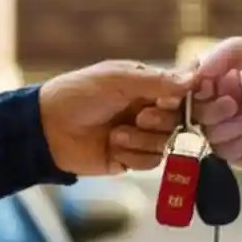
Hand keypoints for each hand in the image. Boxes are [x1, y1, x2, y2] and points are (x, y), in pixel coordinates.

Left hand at [39, 60, 194, 175]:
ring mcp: (140, 136)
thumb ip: (156, 80)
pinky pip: (150, 163)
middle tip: (141, 116)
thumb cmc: (79, 94)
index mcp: (146, 86)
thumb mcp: (118, 79)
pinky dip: (133, 156)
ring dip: (142, 141)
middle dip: (161, 121)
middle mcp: (147, 110)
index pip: (182, 93)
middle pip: (179, 122)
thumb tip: (193, 79)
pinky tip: (113, 148)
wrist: (48, 129)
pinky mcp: (129, 159)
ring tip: (116, 135)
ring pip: (166, 144)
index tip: (184, 101)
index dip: (187, 99)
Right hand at [190, 37, 241, 199]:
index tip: (199, 85)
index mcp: (237, 74)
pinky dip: (232, 145)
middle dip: (209, 107)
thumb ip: (231, 53)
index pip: (198, 78)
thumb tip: (196, 68)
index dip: (193, 84)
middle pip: (197, 107)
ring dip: (221, 126)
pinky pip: (221, 152)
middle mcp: (234, 100)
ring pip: (206, 131)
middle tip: (232, 105)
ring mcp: (239, 128)